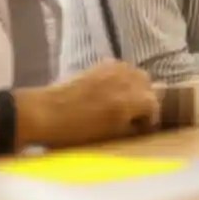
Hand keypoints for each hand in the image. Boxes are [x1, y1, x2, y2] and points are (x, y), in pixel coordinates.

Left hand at [20, 60, 158, 146]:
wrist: (45, 113)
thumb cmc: (76, 132)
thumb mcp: (110, 135)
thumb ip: (131, 126)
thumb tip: (141, 124)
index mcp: (130, 101)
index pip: (154, 104)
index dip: (149, 118)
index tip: (141, 127)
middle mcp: (125, 80)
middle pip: (147, 84)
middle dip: (144, 97)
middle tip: (133, 113)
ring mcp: (112, 69)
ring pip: (135, 73)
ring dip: (134, 85)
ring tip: (122, 99)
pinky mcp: (100, 64)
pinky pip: (121, 68)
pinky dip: (121, 77)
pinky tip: (109, 89)